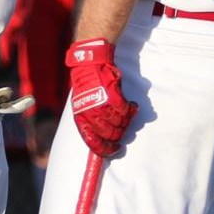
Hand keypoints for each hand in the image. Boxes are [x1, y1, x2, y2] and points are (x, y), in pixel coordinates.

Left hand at [64, 39, 134, 156]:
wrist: (90, 64)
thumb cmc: (87, 85)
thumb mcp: (83, 106)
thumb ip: (91, 121)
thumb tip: (101, 138)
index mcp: (81, 118)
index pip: (92, 142)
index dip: (105, 150)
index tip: (115, 150)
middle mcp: (91, 114)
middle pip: (109, 134)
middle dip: (119, 135)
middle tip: (123, 130)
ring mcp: (102, 106)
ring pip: (120, 123)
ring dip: (126, 121)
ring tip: (127, 114)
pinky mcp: (113, 97)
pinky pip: (126, 111)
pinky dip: (131, 110)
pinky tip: (132, 106)